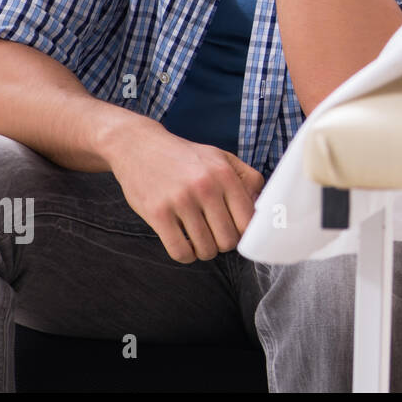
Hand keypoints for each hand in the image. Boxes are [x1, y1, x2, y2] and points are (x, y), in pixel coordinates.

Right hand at [106, 117, 264, 262]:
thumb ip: (247, 179)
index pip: (248, 221)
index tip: (235, 230)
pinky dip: (186, 256)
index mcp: (224, 174)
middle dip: (224, 243)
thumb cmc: (185, 156)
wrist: (139, 146)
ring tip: (200, 238)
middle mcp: (205, 187)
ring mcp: (180, 201)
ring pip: (206, 249)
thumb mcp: (221, 157)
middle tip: (215, 235)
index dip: (244, 232)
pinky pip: (180, 252)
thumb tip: (263, 208)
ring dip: (204, 250)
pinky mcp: (158, 213)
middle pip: (228, 240)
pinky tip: (184, 244)